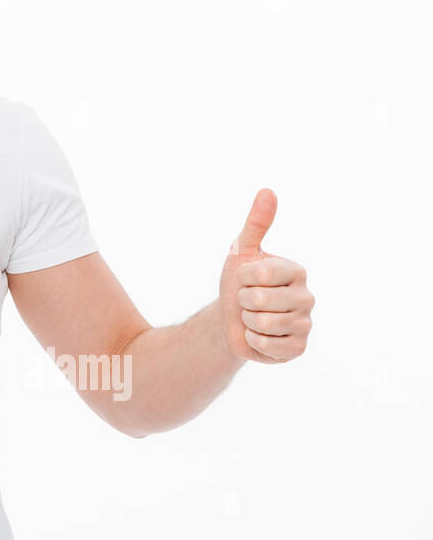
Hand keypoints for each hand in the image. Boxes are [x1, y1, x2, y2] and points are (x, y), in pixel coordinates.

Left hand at [217, 188, 313, 362]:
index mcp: (296, 271)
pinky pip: (270, 346)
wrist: (232, 320)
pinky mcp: (298, 348)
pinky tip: (260, 336)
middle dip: (243, 301)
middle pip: (261, 300)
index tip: (244, 278)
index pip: (260, 273)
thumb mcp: (242, 251)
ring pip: (264, 323)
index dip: (242, 278)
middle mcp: (307, 296)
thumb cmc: (240, 282)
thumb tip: (268, 191)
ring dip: (248, 321)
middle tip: (248, 301)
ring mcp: (305, 324)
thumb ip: (256, 223)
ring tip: (253, 317)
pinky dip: (255, 341)